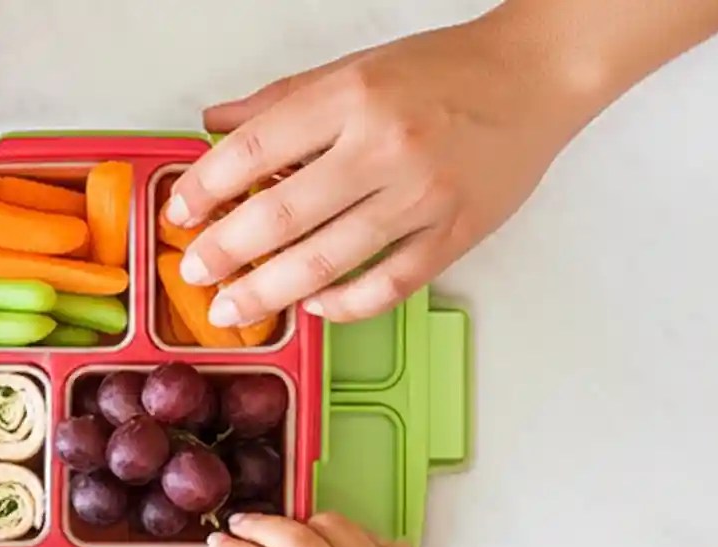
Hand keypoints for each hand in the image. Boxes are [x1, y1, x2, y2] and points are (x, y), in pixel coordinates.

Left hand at [166, 13, 591, 324]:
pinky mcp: (456, 232)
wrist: (536, 76)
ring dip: (270, 291)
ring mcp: (422, 195)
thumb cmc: (442, 70)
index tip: (180, 212)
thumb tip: (214, 124)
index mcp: (350, 97)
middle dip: (226, 251)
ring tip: (232, 306)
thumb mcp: (351, 68)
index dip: (207, 187)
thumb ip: (279, 101)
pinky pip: (390, 284)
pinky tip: (314, 307)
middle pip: (282, 214)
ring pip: (328, 260)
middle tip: (194, 273)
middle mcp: (384, 146)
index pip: (256, 148)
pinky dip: (345, 304)